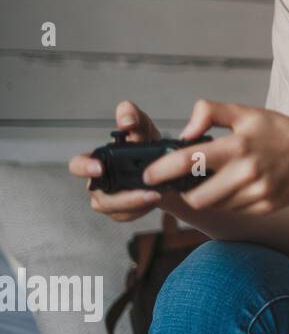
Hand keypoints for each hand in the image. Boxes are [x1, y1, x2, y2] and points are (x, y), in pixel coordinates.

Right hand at [68, 100, 163, 221]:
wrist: (165, 165)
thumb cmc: (145, 145)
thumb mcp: (143, 130)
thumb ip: (134, 119)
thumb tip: (126, 118)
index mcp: (98, 161)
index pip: (78, 165)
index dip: (84, 167)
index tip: (99, 167)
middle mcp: (99, 182)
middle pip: (99, 197)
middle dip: (121, 198)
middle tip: (147, 193)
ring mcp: (109, 199)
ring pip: (113, 209)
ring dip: (135, 204)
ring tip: (157, 194)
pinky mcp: (122, 211)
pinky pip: (127, 215)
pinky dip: (141, 210)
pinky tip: (155, 199)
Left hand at [140, 99, 288, 214]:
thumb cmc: (278, 130)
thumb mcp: (246, 112)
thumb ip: (210, 113)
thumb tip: (185, 133)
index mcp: (238, 145)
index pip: (189, 161)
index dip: (162, 171)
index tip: (148, 175)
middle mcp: (247, 172)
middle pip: (197, 197)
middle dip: (185, 192)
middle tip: (182, 184)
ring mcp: (258, 192)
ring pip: (215, 206)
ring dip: (207, 197)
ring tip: (215, 181)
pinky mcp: (266, 206)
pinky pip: (234, 210)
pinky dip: (229, 201)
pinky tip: (238, 186)